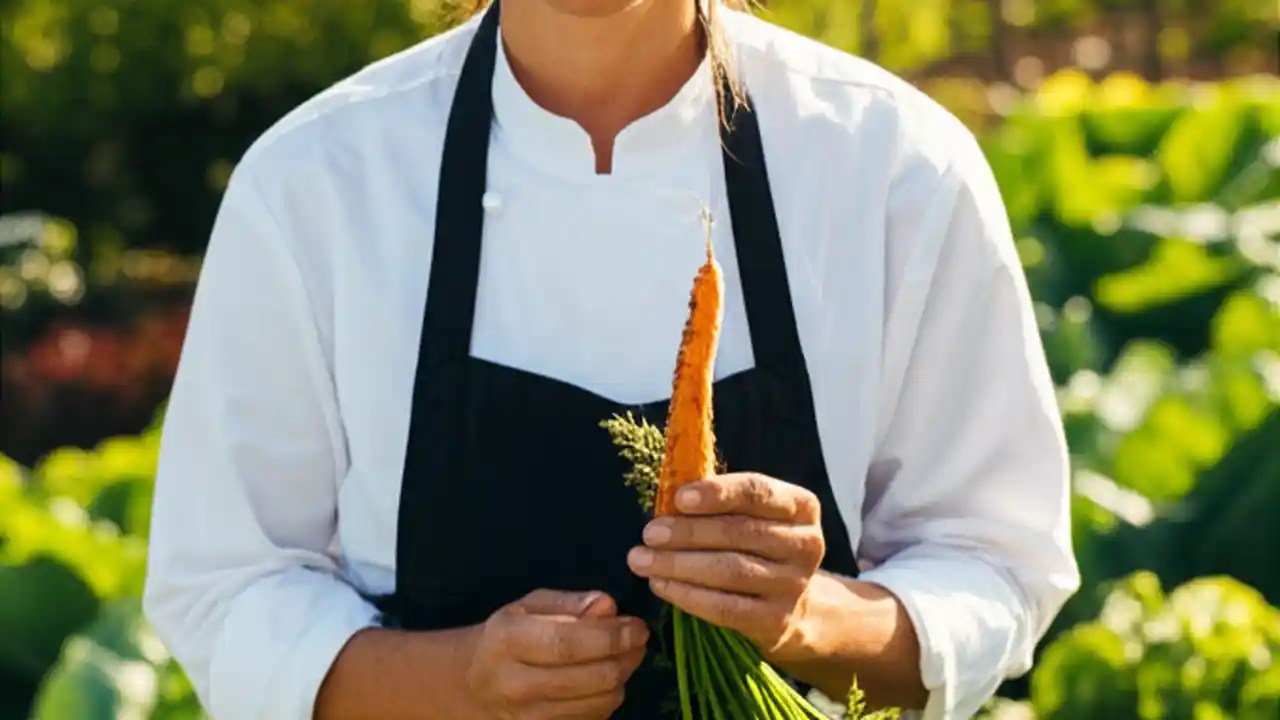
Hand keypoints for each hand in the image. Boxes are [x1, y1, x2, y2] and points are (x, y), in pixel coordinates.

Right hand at [464, 589, 649, 719]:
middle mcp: (517, 684)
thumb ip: (570, 603)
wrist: (474, 684)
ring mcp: (529, 717)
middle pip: (592, 678)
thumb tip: (607, 606)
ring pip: (600, 702)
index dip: (611, 636)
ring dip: (623, 677)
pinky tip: (605, 678)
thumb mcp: (530, 606)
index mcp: (509, 642)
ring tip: (623, 656)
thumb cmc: (508, 635)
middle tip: (638, 639)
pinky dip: (608, 697)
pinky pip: (594, 719)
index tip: (637, 626)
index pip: (569, 644)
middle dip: (626, 656)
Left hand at [626, 473, 824, 659]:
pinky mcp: (777, 620)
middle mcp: (806, 544)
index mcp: (801, 506)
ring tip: (642, 560)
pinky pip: (726, 607)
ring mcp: (795, 585)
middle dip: (688, 532)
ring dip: (679, 564)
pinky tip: (661, 585)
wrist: (792, 606)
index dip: (718, 493)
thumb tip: (666, 496)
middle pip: (741, 532)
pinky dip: (688, 595)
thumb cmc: (756, 546)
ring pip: (731, 570)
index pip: (758, 491)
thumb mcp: (749, 516)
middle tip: (649, 533)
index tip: (678, 498)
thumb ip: (717, 503)